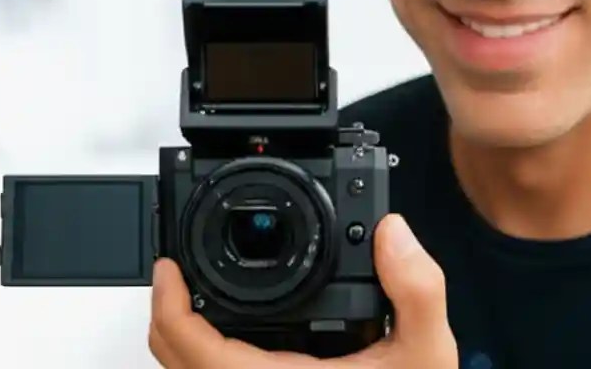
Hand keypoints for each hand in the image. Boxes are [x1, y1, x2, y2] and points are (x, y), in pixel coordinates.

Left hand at [148, 213, 457, 367]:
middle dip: (165, 315)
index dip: (167, 305)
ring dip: (182, 342)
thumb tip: (392, 234)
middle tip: (175, 274)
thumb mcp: (425, 356)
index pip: (192, 349)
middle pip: (173, 362)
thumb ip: (415, 291)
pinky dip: (203, 361)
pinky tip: (227, 341)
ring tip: (193, 301)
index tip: (169, 268)